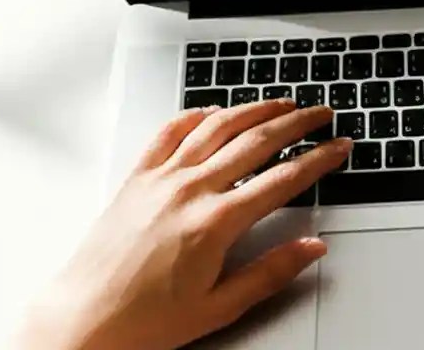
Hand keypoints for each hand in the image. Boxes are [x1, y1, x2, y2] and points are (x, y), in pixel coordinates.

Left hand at [15, 98, 349, 349]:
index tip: (338, 147)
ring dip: (254, 109)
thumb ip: (271, 272)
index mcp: (216, 223)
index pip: (283, 179)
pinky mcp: (136, 178)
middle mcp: (189, 191)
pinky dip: (197, 114)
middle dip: (296, 123)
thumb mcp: (220, 307)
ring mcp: (160, 179)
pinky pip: (170, 132)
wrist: (84, 320)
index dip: (319, 160)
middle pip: (256, 141)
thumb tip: (312, 249)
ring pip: (216, 126)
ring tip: (280, 103)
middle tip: (320, 114)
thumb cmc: (144, 321)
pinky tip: (213, 111)